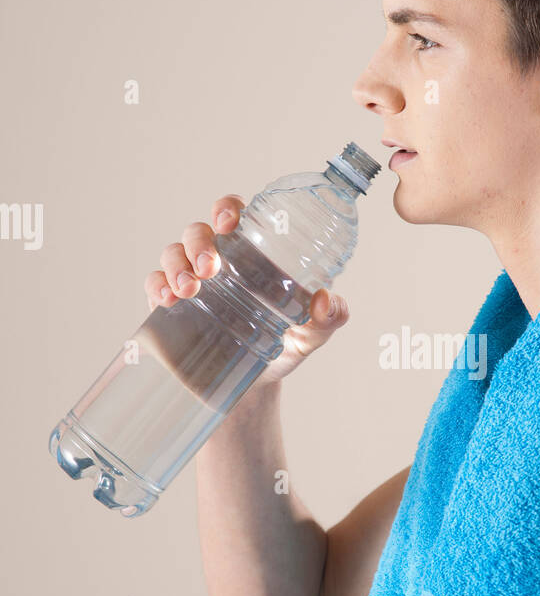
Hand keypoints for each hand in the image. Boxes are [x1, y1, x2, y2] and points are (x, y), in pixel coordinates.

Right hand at [144, 195, 348, 387]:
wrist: (254, 386)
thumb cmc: (283, 347)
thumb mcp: (310, 334)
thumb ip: (327, 318)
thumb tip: (324, 301)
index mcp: (251, 254)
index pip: (234, 216)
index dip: (227, 208)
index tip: (229, 221)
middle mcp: (219, 260)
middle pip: (199, 232)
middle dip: (199, 243)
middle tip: (210, 267)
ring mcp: (192, 280)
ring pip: (174, 254)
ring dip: (177, 265)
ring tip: (188, 289)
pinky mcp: (171, 306)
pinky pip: (155, 284)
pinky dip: (157, 286)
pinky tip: (166, 299)